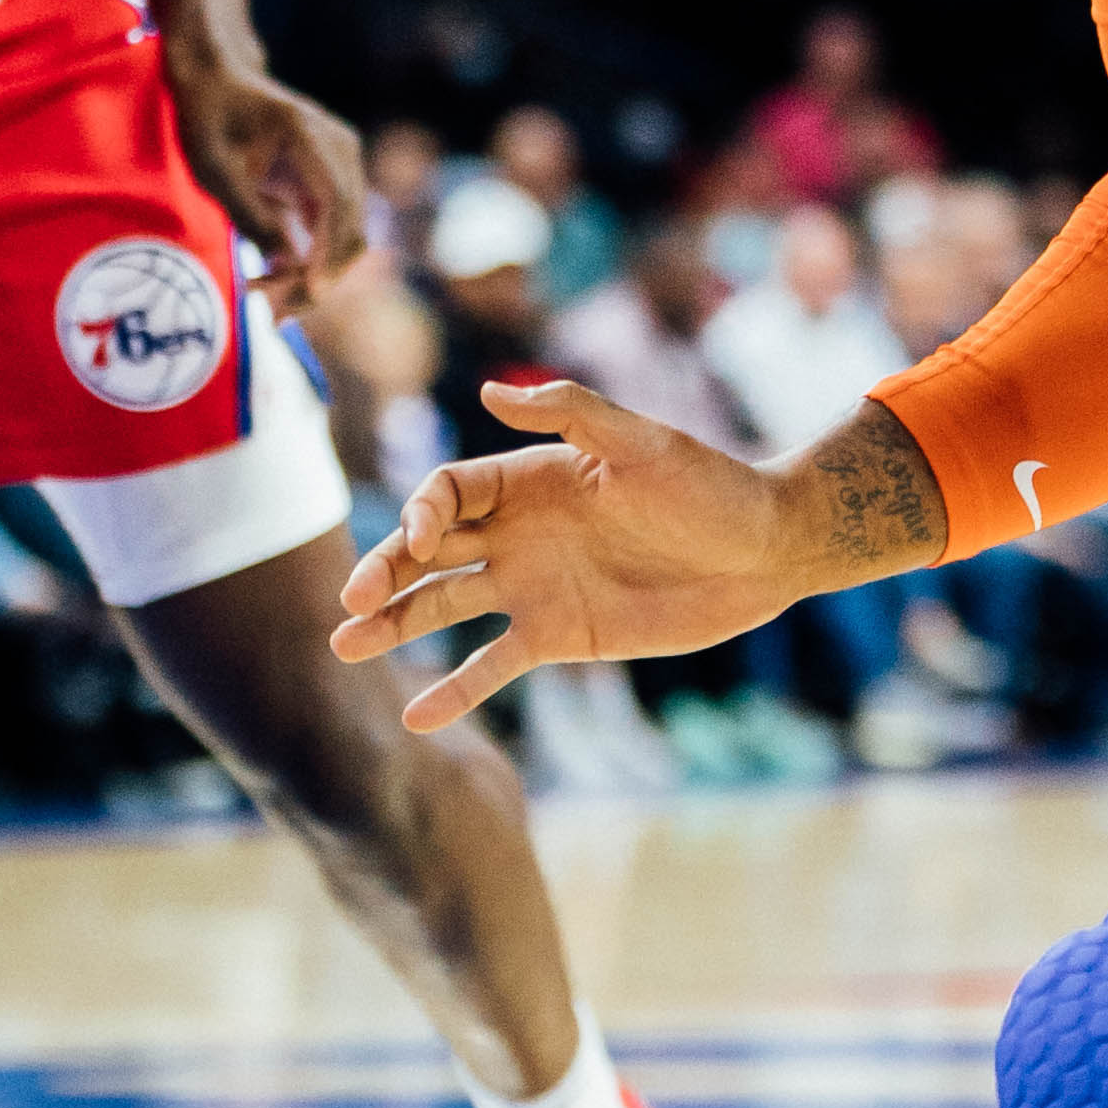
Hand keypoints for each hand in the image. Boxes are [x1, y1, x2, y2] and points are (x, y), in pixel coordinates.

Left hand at [156, 0, 364, 300]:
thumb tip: (286, 261)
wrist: (218, 77)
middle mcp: (340, 152)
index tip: (308, 294)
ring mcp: (341, 167)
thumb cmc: (208, 115)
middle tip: (273, 314)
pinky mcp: (331, 183)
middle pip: (350, 231)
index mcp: (313, 139)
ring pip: (346, 239)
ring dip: (314, 276)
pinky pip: (333, 232)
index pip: (337, 206)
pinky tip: (276, 282)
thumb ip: (249, 211)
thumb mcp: (213, 165)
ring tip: (268, 301)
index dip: (327, 256)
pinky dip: (311, 262)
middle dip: (318, 278)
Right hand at [333, 374, 803, 723]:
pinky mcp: (558, 636)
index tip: (420, 539)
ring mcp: (532, 587)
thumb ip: (570, 411)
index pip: (448, 492)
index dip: (423, 513)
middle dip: (385, 573)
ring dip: (395, 625)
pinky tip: (417, 716)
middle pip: (429, 551)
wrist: (764, 551)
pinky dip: (455, 689)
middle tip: (349, 605)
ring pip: (444, 605)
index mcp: (529, 480)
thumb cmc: (708, 486)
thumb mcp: (641, 442)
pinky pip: (492, 664)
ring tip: (344, 647)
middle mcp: (518, 533)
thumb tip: (489, 390)